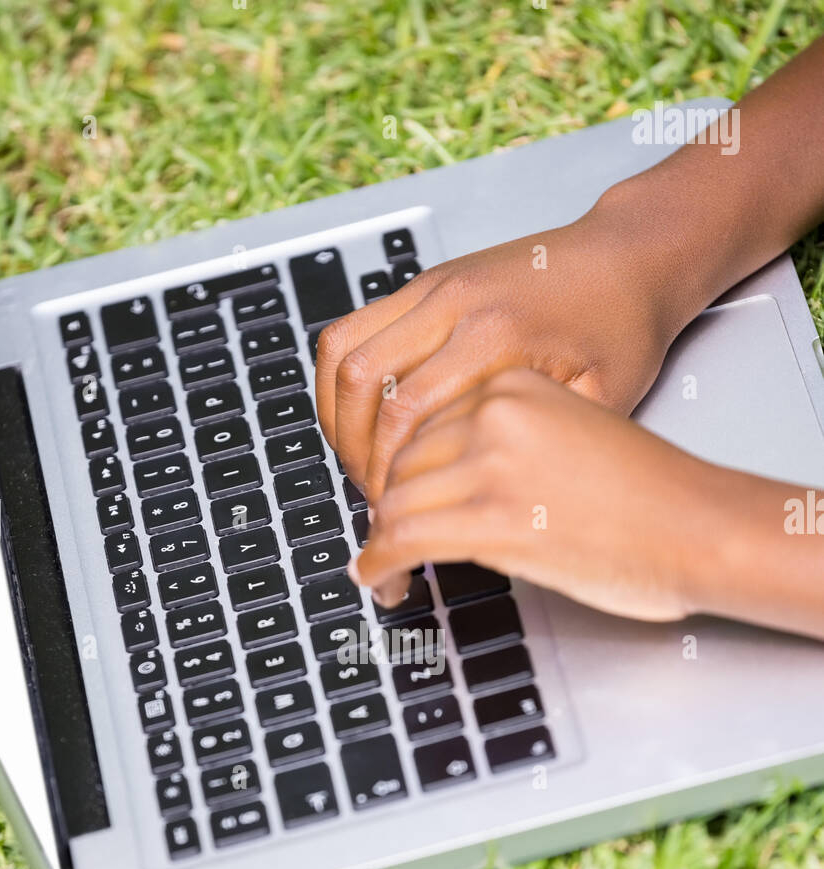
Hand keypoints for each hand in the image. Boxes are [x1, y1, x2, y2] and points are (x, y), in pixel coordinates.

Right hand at [316, 197, 687, 506]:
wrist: (632, 258)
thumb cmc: (623, 327)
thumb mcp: (599, 402)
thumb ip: (534, 446)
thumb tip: (479, 499)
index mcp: (495, 336)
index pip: (404, 413)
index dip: (386, 472)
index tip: (393, 509)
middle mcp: (453, 302)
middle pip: (360, 381)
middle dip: (354, 449)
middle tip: (373, 492)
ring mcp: (432, 287)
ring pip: (341, 351)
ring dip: (337, 414)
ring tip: (359, 459)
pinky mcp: (425, 284)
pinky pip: (351, 329)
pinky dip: (341, 379)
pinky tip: (360, 417)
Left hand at [349, 367, 715, 620]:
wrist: (699, 526)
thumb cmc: (652, 495)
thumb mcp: (571, 436)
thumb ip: (509, 443)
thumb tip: (451, 483)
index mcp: (515, 386)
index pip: (422, 421)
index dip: (396, 467)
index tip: (389, 496)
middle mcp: (497, 414)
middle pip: (400, 460)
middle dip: (383, 507)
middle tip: (383, 541)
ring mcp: (493, 464)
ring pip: (393, 500)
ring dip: (379, 543)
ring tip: (384, 571)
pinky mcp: (492, 519)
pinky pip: (402, 539)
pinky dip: (379, 566)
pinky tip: (381, 580)